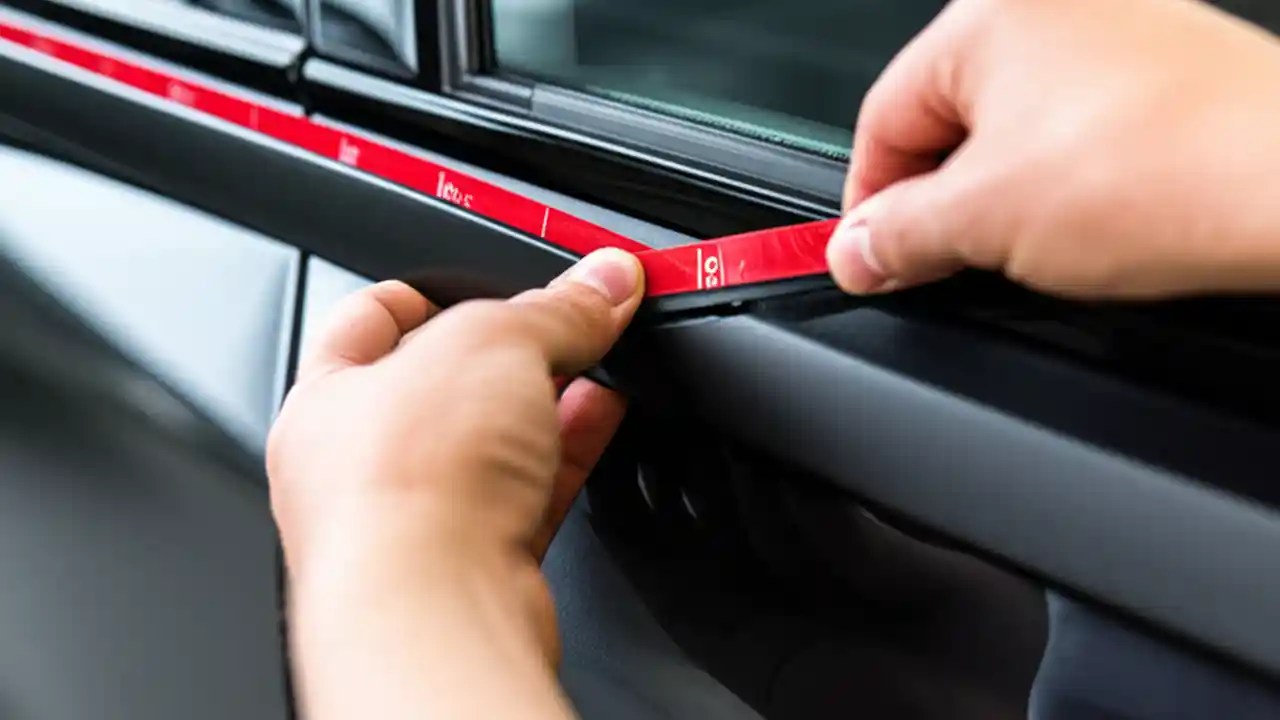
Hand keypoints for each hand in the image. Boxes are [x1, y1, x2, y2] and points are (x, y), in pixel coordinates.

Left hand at [266, 248, 643, 719]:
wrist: (437, 608)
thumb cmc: (407, 484)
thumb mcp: (494, 342)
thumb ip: (556, 308)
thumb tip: (602, 281)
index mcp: (324, 402)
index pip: (369, 321)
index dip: (430, 289)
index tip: (485, 277)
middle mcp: (360, 470)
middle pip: (444, 386)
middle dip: (509, 350)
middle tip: (566, 318)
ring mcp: (420, 524)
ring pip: (491, 445)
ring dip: (549, 401)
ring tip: (599, 361)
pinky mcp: (479, 565)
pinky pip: (530, 493)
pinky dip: (570, 453)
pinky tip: (604, 418)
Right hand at [826, 0, 1279, 299]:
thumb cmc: (1166, 172)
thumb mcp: (983, 223)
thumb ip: (895, 237)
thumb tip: (857, 250)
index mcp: (986, 18)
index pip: (882, 121)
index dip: (866, 204)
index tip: (869, 258)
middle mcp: (1052, 9)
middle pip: (947, 124)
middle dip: (939, 204)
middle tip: (944, 264)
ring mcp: (1117, 33)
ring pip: (1016, 132)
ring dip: (1004, 198)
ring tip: (1032, 249)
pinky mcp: (1166, 74)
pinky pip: (1079, 132)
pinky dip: (1066, 183)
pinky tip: (1088, 224)